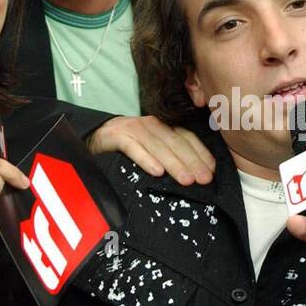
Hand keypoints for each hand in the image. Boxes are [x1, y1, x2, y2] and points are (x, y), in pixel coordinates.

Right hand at [88, 115, 214, 185]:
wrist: (93, 136)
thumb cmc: (127, 146)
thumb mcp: (151, 147)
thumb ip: (169, 154)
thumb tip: (194, 174)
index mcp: (163, 126)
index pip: (187, 137)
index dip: (201, 153)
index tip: (212, 170)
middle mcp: (151, 125)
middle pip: (176, 143)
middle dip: (192, 162)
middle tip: (204, 180)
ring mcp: (133, 129)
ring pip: (158, 147)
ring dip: (174, 164)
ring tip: (186, 180)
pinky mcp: (116, 136)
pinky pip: (133, 148)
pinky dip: (146, 160)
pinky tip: (157, 172)